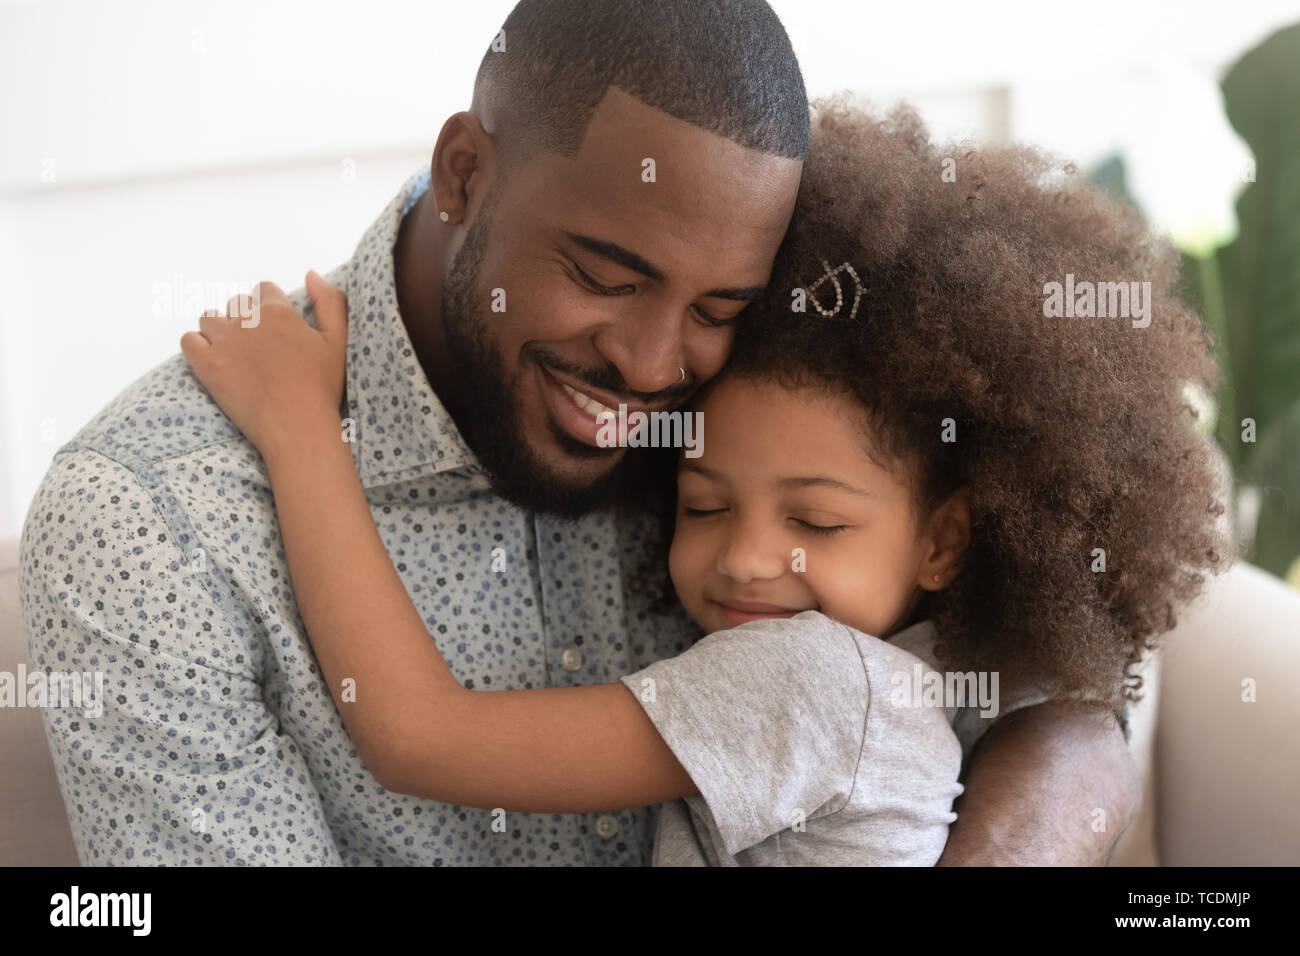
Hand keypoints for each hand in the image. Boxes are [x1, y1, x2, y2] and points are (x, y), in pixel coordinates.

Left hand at [180, 271, 347, 451]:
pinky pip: (188, 340)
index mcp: (278, 311)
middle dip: (245, 318)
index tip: (276, 329)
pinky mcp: (206, 365)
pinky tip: (213, 358)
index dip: (270, 306)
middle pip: (236, 303)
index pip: (264, 289)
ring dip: (220, 329)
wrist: (297, 427)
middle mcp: (247, 320)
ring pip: (210, 318)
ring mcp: (223, 342)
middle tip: (258, 347)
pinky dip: (197, 345)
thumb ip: (330, 301)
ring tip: (234, 352)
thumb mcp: (339, 341)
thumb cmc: (322, 387)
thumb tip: (310, 274)